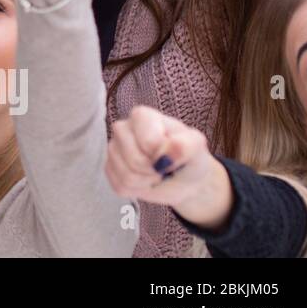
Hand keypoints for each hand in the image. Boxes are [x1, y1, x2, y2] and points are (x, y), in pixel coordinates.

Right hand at [106, 106, 233, 229]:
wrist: (184, 178)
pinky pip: (120, 187)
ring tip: (157, 175)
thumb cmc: (189, 157)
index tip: (173, 156)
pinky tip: (146, 181)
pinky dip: (139, 191)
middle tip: (165, 169)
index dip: (164, 155)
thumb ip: (186, 144)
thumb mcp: (196, 146)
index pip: (149, 141)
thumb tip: (165, 152)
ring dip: (148, 183)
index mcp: (142, 116)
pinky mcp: (109, 169)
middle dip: (155, 171)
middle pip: (135, 160)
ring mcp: (113, 149)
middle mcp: (122, 128)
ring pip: (126, 176)